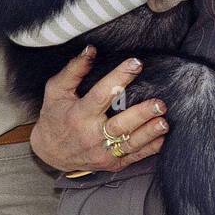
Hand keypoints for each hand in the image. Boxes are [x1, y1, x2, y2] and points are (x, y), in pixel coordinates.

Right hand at [30, 46, 169, 172]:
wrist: (50, 152)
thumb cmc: (54, 116)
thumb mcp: (56, 91)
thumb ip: (73, 70)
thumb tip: (91, 50)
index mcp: (79, 114)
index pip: (101, 95)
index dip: (119, 78)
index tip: (136, 63)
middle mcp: (91, 135)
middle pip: (120, 125)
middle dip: (141, 114)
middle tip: (160, 104)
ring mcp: (102, 153)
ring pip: (130, 143)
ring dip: (149, 133)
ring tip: (164, 122)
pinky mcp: (111, 164)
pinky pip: (133, 157)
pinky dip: (150, 148)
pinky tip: (162, 138)